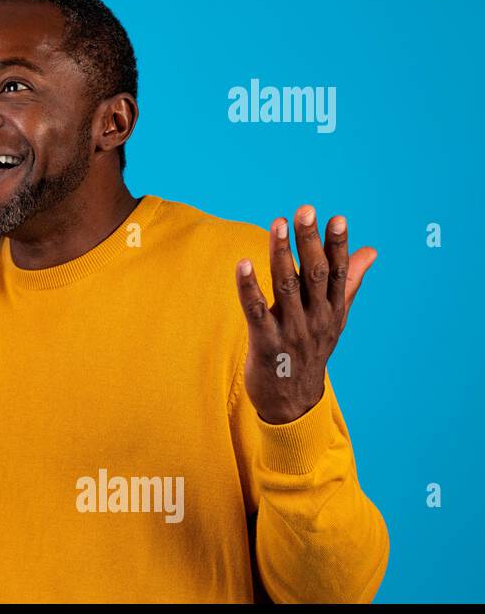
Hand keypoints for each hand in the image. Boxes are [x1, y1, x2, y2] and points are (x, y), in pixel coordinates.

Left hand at [234, 205, 376, 423]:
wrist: (292, 404)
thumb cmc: (309, 352)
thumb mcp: (334, 319)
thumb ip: (348, 283)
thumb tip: (370, 251)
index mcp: (333, 311)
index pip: (338, 273)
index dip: (338, 245)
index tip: (337, 218)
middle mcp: (316, 320)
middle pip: (314, 274)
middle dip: (310, 240)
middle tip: (305, 209)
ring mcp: (292, 332)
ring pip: (286, 287)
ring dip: (281, 254)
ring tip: (277, 224)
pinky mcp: (265, 344)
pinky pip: (256, 311)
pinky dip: (249, 287)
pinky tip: (242, 264)